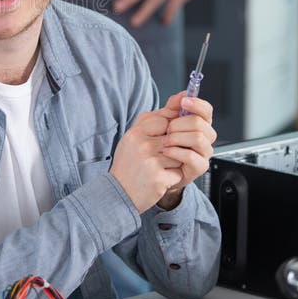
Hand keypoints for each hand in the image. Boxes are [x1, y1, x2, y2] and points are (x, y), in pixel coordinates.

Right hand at [110, 92, 215, 213]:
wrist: (118, 193)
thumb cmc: (128, 164)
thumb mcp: (133, 138)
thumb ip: (152, 121)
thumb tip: (175, 105)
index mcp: (136, 133)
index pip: (165, 120)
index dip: (169, 129)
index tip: (165, 137)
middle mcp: (142, 145)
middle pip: (174, 136)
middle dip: (173, 146)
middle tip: (160, 156)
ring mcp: (151, 162)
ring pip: (179, 154)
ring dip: (173, 163)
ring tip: (158, 168)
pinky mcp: (159, 178)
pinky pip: (178, 172)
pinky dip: (172, 177)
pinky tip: (159, 179)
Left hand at [155, 91, 216, 208]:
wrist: (152, 170)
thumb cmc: (160, 145)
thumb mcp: (161, 123)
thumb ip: (172, 108)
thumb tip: (181, 95)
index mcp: (198, 123)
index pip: (206, 110)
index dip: (197, 104)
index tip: (183, 102)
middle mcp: (205, 137)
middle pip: (200, 122)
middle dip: (179, 124)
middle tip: (167, 129)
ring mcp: (204, 152)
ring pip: (198, 138)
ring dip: (178, 137)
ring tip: (165, 141)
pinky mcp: (200, 166)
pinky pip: (193, 156)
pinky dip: (176, 151)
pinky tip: (166, 151)